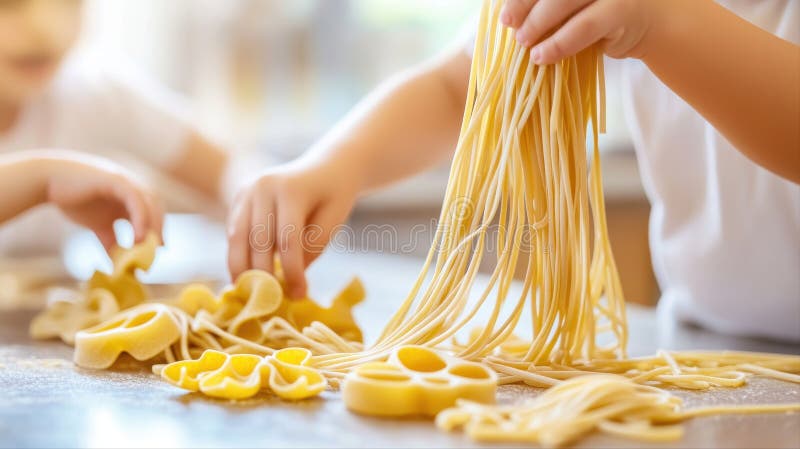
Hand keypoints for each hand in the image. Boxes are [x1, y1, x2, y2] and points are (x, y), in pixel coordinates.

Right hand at [44, 153, 163, 250]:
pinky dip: (141, 217)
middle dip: (159, 228)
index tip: (159, 249)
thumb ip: (111, 242)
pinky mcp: (116, 180)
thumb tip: (116, 266)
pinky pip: (135, 199)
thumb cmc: (74, 200)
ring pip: (150, 202)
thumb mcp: (98, 226)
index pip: (153, 212)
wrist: (49, 181)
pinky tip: (138, 236)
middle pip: (156, 207)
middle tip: (158, 249)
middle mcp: (132, 187)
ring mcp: (126, 181)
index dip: (159, 229)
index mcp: (131, 196)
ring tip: (149, 245)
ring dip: (154, 224)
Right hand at [227, 161, 357, 297]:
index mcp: (291, 189)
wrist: (326, 167)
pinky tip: (245, 277)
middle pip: (258, 240)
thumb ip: (312, 248)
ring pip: (237, 237)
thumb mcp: (333, 221)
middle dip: (264, 275)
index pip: (288, 239)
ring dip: (241, 269)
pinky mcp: (238, 197)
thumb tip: (289, 280)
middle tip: (272, 302)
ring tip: (250, 295)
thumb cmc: (333, 197)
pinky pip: (234, 232)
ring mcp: (247, 190)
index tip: (299, 295)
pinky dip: (238, 255)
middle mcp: (263, 186)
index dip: (291, 271)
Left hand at [500, 0, 660, 63]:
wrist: (652, 21)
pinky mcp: (621, 10)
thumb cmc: (602, 9)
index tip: (504, 11)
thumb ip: (548, 1)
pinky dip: (558, 44)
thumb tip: (508, 12)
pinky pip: (583, 27)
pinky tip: (542, 56)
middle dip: (524, 3)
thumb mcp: (573, 1)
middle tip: (508, 23)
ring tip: (523, 42)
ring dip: (538, 24)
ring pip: (564, 1)